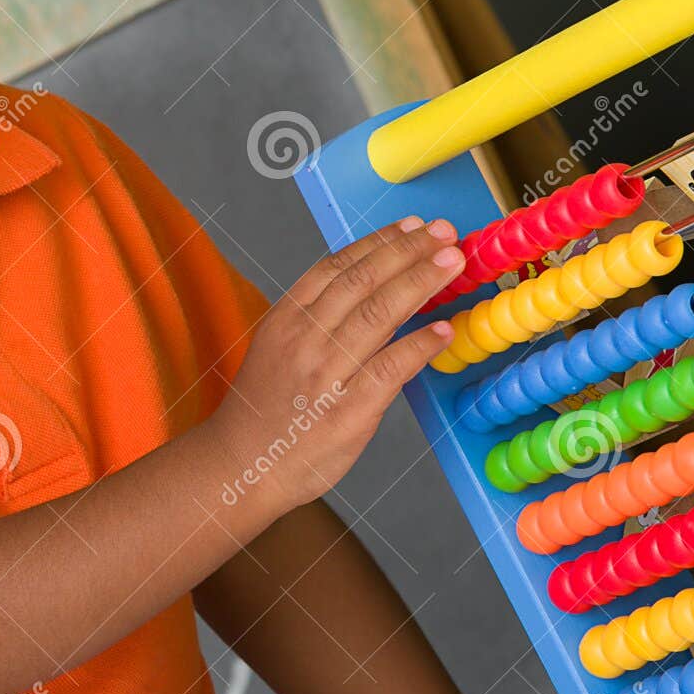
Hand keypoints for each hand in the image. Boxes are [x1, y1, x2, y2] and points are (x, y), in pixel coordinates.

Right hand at [205, 217, 463, 514]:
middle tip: (444, 233)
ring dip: (420, 282)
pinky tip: (444, 329)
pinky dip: (420, 345)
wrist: (241, 467)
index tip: (411, 226)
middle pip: (363, 281)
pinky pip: (391, 368)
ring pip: (380, 314)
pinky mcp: (348, 410)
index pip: (336, 266)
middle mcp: (304, 339)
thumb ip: (315, 320)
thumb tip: (370, 288)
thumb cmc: (264, 411)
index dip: (379, 242)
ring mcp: (325, 374)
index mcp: (285, 319)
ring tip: (452, 262)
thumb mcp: (276, 349)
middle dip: (408, 251)